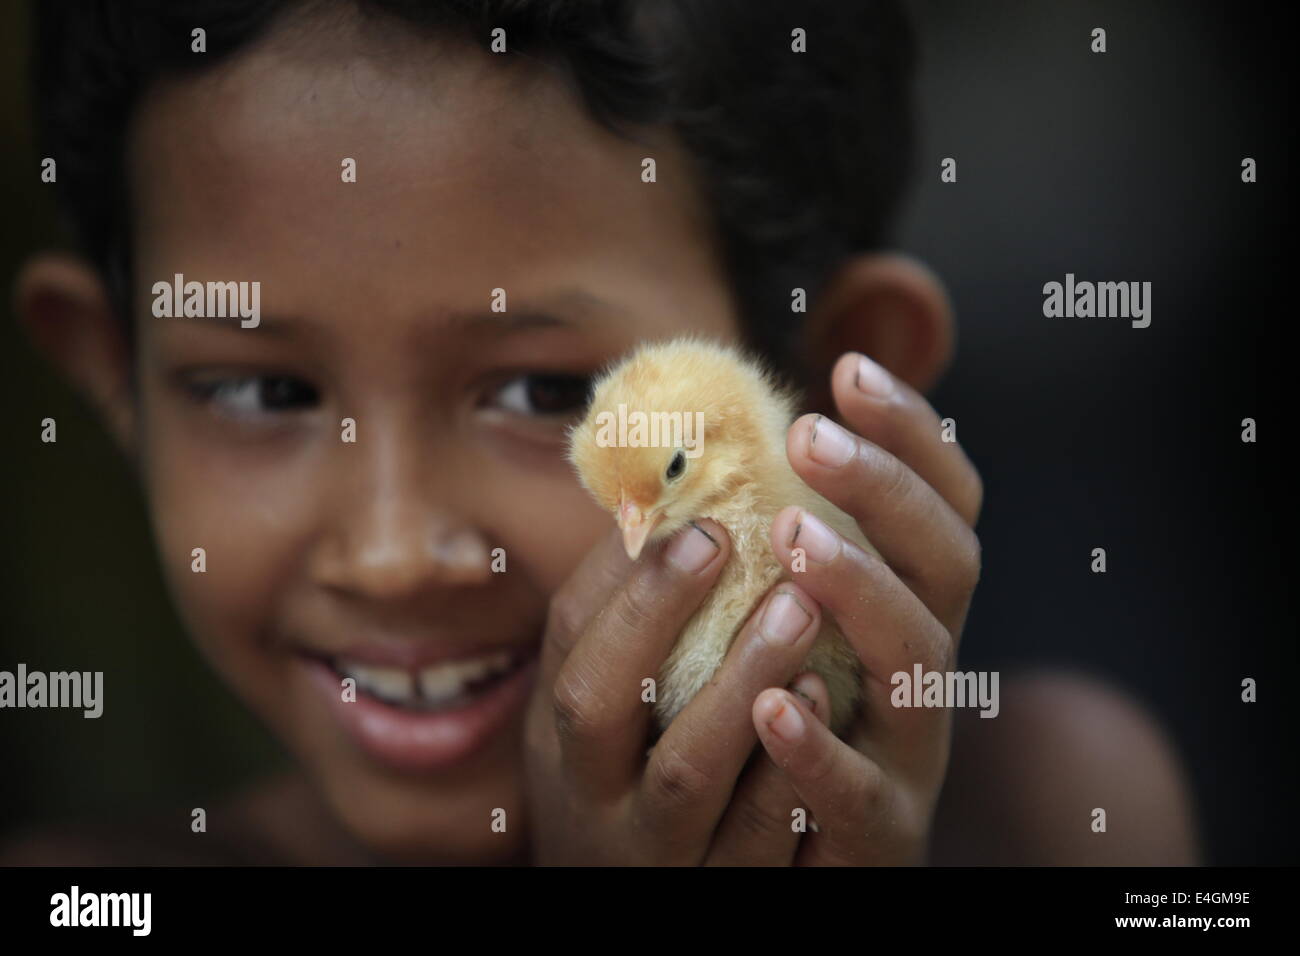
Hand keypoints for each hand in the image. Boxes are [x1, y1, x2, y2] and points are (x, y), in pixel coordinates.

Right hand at [524, 516, 840, 864]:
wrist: (645, 903)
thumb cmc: (632, 791)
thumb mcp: (605, 721)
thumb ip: (624, 628)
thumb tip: (666, 497)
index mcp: (563, 738)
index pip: (570, 644)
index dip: (626, 580)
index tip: (690, 512)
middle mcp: (593, 794)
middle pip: (596, 703)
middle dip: (654, 612)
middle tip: (727, 535)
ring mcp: (657, 852)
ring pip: (685, 774)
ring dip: (737, 683)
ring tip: (798, 606)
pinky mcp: (728, 892)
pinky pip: (758, 839)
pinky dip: (788, 767)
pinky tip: (826, 699)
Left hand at [752, 351, 983, 864]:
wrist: (779, 870)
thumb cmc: (768, 723)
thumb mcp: (771, 629)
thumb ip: (750, 553)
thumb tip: (682, 451)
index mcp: (901, 604)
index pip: (937, 502)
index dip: (909, 434)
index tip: (846, 369)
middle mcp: (922, 664)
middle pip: (945, 562)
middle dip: (886, 490)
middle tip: (809, 435)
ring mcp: (909, 749)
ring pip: (917, 661)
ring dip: (862, 591)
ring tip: (794, 539)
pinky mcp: (876, 831)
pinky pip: (859, 790)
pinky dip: (820, 747)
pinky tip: (770, 702)